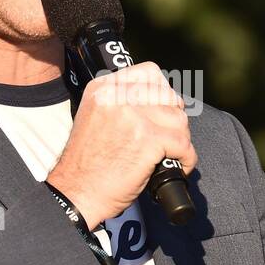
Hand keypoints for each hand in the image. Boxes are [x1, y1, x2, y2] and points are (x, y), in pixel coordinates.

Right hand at [47, 62, 196, 227]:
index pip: (149, 72)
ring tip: (170, 154)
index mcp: (103, 88)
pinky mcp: (148, 140)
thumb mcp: (95, 118)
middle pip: (168, 96)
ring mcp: (133, 117)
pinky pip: (183, 144)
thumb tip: (157, 103)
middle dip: (173, 118)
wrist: (77, 193)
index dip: (163, 93)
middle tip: (168, 137)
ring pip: (179, 120)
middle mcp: (116, 97)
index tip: (163, 110)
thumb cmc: (86, 165)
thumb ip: (120, 104)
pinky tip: (179, 166)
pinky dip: (187, 159)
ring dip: (180, 139)